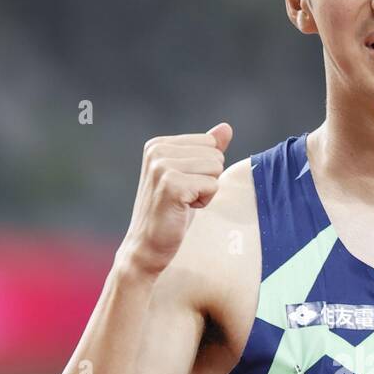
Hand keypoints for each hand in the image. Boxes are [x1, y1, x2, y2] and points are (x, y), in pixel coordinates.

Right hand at [119, 123, 232, 276]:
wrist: (147, 246)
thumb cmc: (171, 212)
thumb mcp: (190, 176)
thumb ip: (206, 150)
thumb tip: (226, 127)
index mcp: (159, 144)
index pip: (210, 143)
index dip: (204, 170)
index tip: (183, 186)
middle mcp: (157, 150)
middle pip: (215, 155)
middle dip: (207, 180)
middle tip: (183, 198)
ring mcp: (162, 166)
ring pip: (215, 169)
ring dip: (205, 192)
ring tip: (182, 203)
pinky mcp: (171, 184)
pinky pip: (212, 185)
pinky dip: (204, 202)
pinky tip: (183, 209)